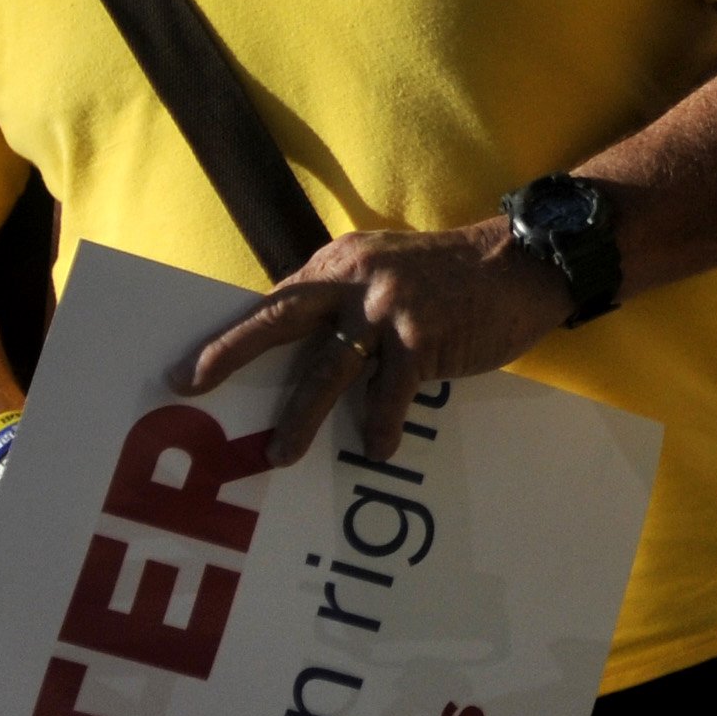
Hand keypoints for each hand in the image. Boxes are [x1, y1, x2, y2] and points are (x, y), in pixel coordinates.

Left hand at [182, 222, 577, 464]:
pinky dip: (380, 427)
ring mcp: (386, 309)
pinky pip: (389, 396)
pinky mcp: (420, 339)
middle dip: (230, 354)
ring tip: (280, 454)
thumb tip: (307, 347)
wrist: (522, 261)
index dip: (235, 334)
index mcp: (340, 262)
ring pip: (327, 371)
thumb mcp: (389, 268)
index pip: (277, 301)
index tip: (196, 365)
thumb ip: (347, 297)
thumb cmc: (456, 275)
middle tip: (193, 385)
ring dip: (301, 417)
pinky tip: (377, 449)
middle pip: (279, 320)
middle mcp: (355, 280)